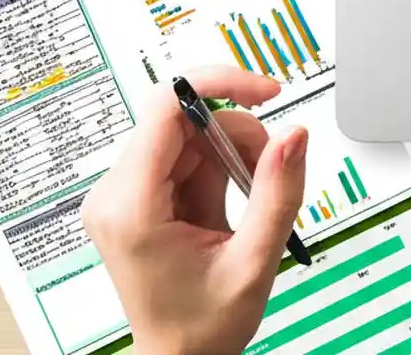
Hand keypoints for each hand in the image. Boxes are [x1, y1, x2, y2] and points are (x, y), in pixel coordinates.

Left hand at [83, 66, 306, 354]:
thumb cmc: (202, 327)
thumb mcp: (254, 262)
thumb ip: (278, 194)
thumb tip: (294, 135)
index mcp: (132, 208)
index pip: (166, 107)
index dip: (219, 85)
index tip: (265, 91)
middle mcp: (116, 194)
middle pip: (183, 119)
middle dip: (237, 134)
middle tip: (271, 169)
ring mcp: (125, 193)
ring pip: (189, 133)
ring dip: (233, 151)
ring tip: (255, 194)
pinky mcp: (140, 195)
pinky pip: (186, 154)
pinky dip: (222, 164)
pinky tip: (236, 197)